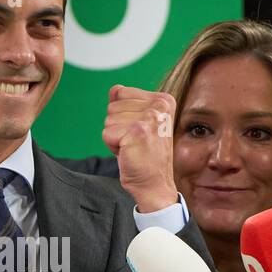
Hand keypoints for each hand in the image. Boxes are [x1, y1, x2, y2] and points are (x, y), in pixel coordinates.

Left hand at [101, 84, 178, 212]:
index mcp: (163, 99)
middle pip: (112, 106)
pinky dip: (112, 147)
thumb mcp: (138, 122)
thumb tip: (114, 88)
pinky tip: (128, 153)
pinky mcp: (137, 132)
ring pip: (108, 120)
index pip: (121, 92)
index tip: (138, 131)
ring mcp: (149, 118)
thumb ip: (127, 102)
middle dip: (117, 127)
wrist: (155, 183)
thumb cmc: (146, 154)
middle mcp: (159, 105)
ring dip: (115, 137)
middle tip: (134, 142)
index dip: (122, 115)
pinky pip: (107, 134)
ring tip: (132, 147)